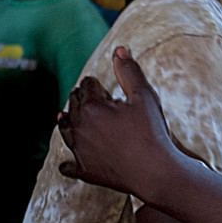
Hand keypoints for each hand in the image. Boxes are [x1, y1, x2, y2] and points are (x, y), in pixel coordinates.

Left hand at [58, 46, 178, 204]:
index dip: (98, 85)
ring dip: (70, 123)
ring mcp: (79, 151)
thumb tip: (119, 50)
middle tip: (98, 103)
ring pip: (65, 130)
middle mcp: (79, 127)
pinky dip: (69, 162)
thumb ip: (129, 72)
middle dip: (83, 100)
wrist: (155, 172)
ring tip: (75, 120)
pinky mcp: (84, 170)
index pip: (87, 85)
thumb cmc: (151, 133)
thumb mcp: (144, 97)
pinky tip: (69, 162)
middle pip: (73, 104)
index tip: (107, 90)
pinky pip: (68, 165)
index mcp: (91, 107)